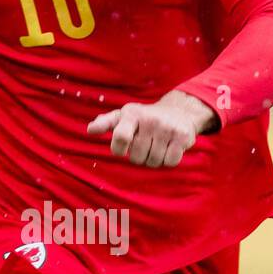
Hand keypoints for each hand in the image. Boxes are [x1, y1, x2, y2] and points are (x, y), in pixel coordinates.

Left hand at [86, 89, 218, 167]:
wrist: (180, 111)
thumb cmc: (145, 117)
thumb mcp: (124, 116)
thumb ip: (106, 123)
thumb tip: (90, 130)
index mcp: (132, 114)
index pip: (121, 137)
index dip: (118, 149)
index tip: (122, 149)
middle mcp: (150, 119)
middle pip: (136, 157)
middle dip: (139, 156)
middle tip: (144, 145)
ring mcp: (167, 128)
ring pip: (153, 162)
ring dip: (153, 160)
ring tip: (156, 147)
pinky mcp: (182, 137)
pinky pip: (169, 162)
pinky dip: (168, 161)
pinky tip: (168, 149)